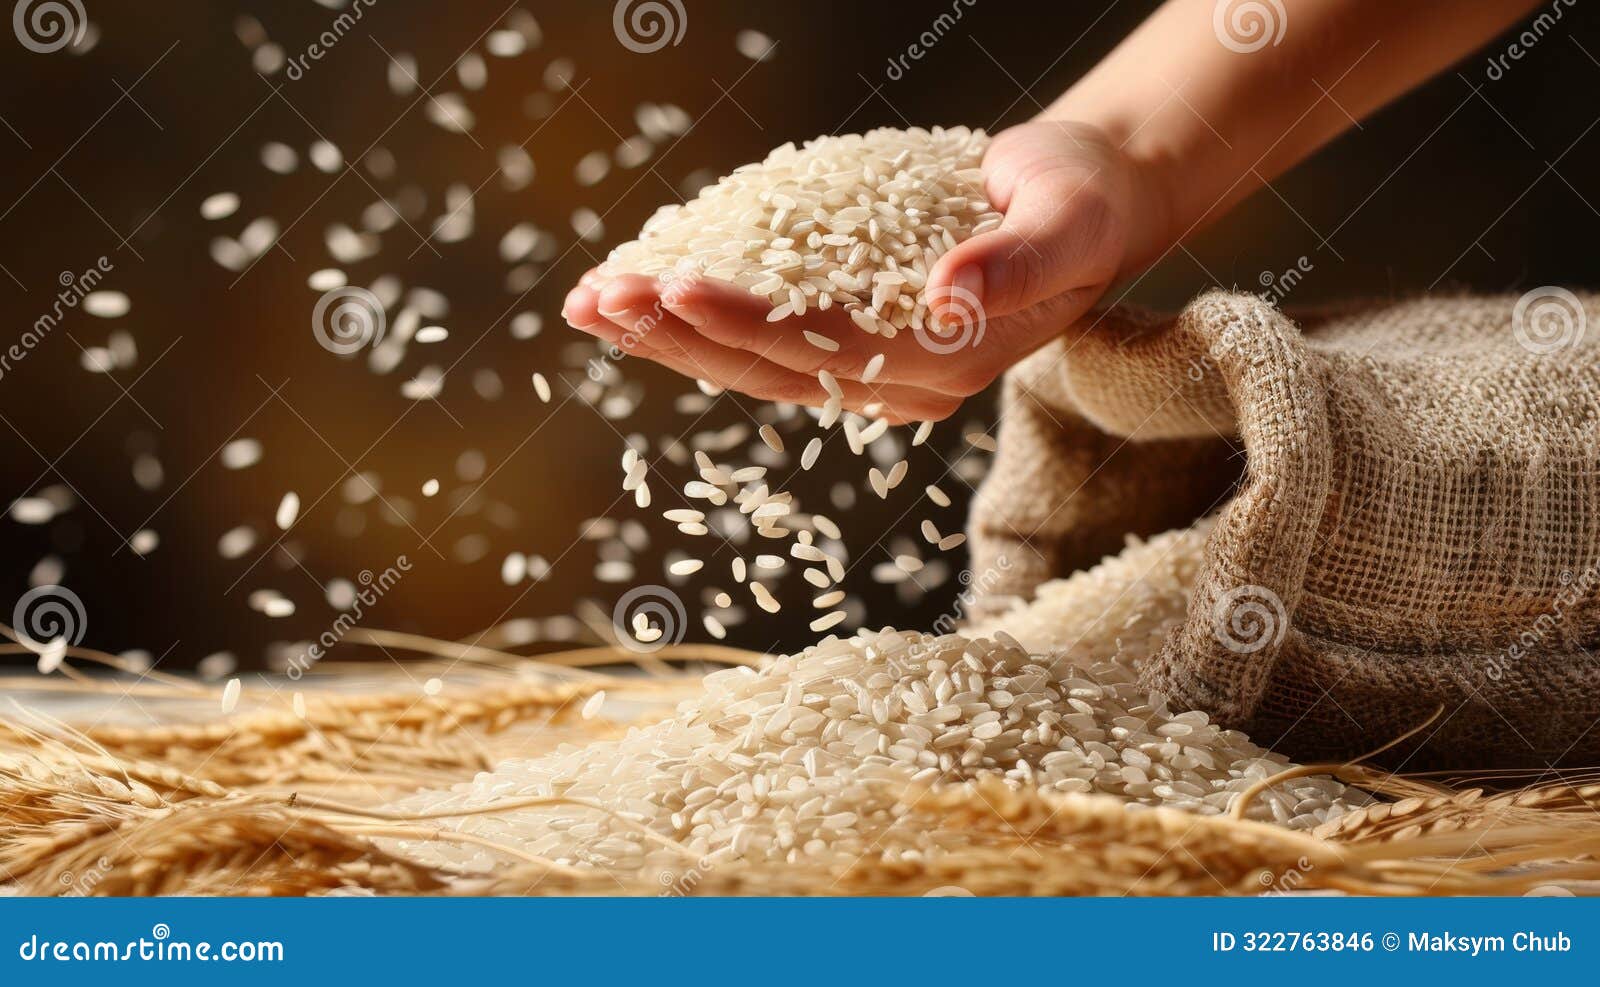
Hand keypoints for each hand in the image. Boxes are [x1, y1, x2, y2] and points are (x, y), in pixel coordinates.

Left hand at [562, 120, 1157, 420]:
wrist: (1080, 206)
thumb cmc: (1077, 204)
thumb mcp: (1067, 219)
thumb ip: (1015, 262)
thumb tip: (947, 294)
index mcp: (948, 363)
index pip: (827, 348)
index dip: (747, 321)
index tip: (674, 287)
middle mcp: (902, 384)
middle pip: (770, 369)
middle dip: (678, 334)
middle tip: (597, 297)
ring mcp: (873, 374)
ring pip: (753, 369)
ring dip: (668, 339)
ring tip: (590, 303)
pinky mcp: (852, 348)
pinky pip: (763, 346)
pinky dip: (698, 324)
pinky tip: (641, 300)